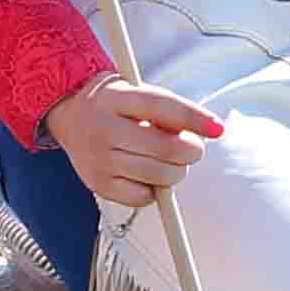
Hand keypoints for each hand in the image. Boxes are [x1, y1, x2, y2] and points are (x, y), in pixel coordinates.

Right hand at [43, 76, 225, 214]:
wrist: (70, 115)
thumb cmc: (117, 106)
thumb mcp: (137, 93)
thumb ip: (167, 110)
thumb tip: (204, 133)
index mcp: (116, 98)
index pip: (162, 107)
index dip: (194, 118)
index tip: (218, 128)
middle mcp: (104, 128)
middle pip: (166, 148)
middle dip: (191, 151)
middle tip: (192, 148)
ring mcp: (98, 159)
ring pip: (160, 176)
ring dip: (176, 172)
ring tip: (168, 160)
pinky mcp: (98, 184)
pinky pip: (143, 197)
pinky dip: (155, 190)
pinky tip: (146, 174)